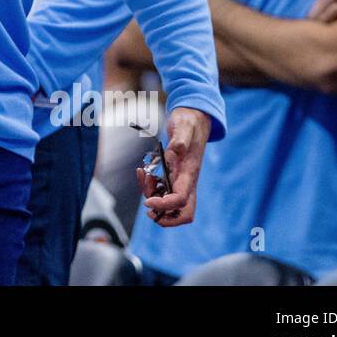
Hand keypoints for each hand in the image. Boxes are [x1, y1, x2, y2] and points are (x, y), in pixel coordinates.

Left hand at [137, 107, 209, 227]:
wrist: (193, 119)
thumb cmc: (189, 123)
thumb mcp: (184, 126)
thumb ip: (180, 138)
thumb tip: (175, 149)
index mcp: (189, 173)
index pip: (181, 199)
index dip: (165, 205)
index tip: (149, 201)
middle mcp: (186, 181)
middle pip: (183, 212)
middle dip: (165, 217)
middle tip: (148, 205)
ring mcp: (180, 180)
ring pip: (168, 203)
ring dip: (152, 197)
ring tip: (144, 176)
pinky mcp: (173, 176)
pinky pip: (161, 190)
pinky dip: (149, 187)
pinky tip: (143, 172)